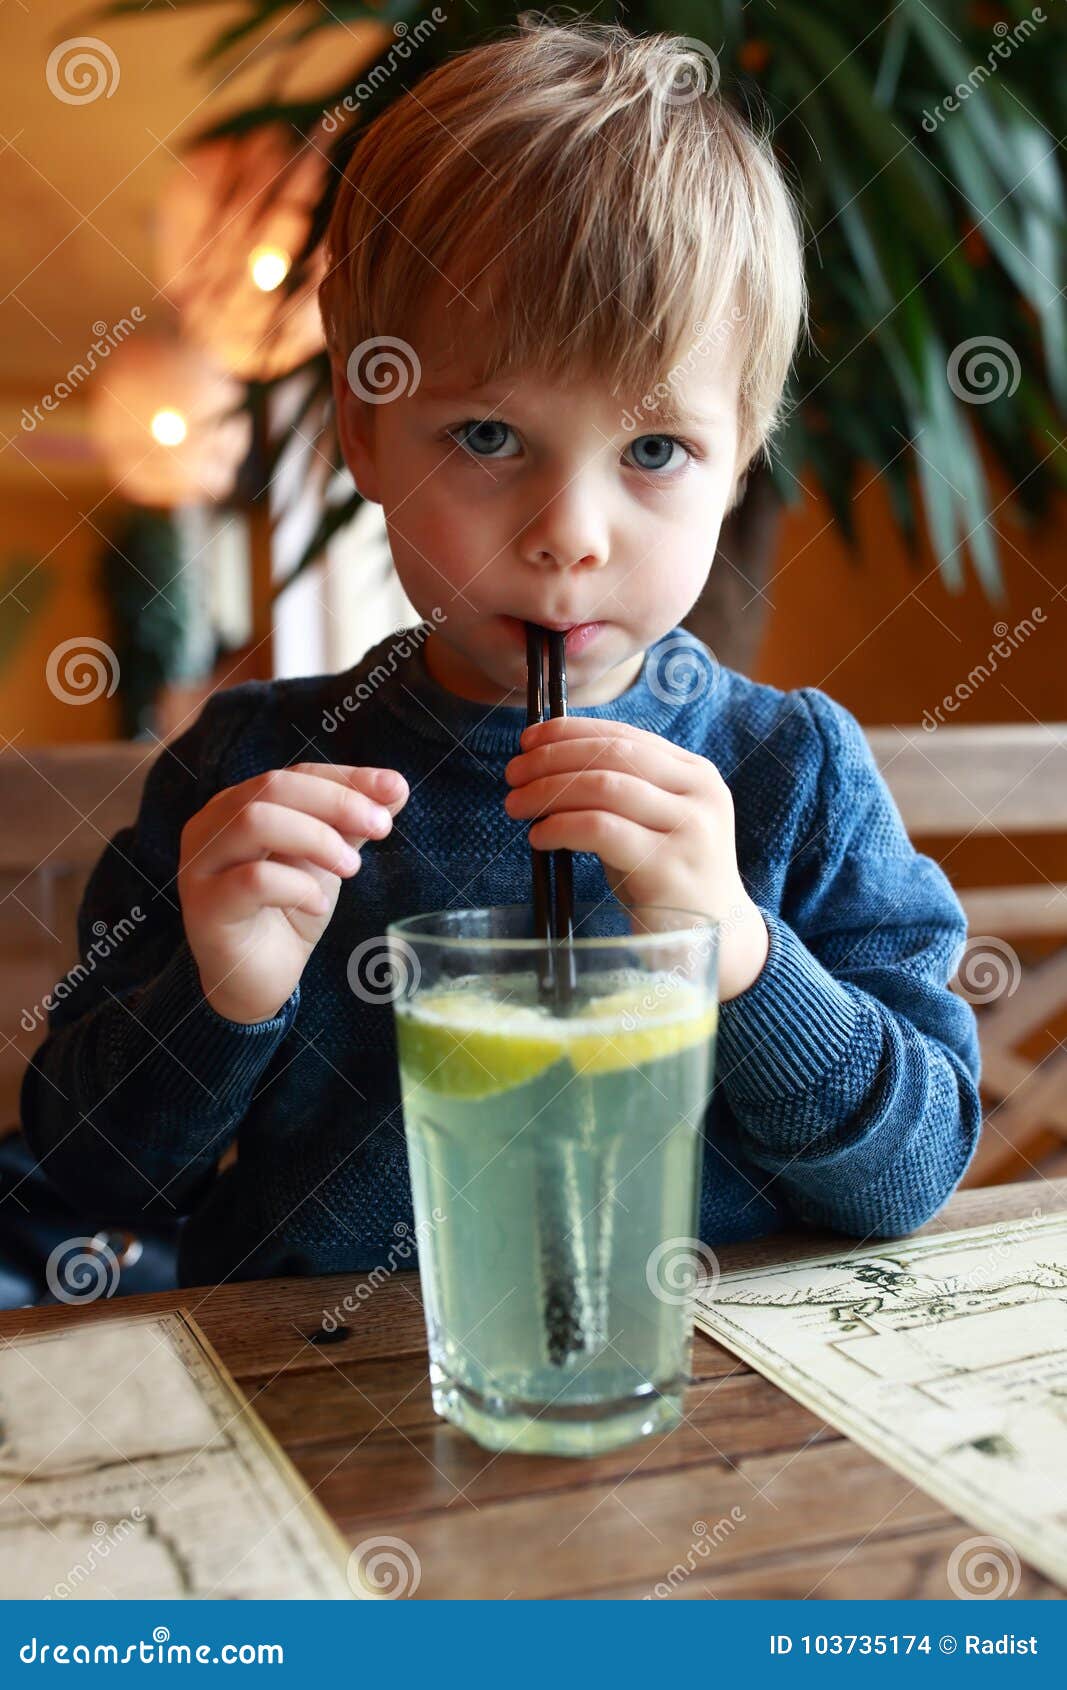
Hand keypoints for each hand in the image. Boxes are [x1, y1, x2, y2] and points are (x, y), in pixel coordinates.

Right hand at [178, 762, 408, 1023]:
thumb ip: (351, 824)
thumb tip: (396, 788)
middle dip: (337, 802)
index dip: (347, 778)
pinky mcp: (205, 908)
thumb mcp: (324, 860)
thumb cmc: (286, 912)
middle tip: (381, 828)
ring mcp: (201, 865)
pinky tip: (319, 903)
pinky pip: (253, 880)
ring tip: (352, 869)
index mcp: (238, 805)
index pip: (295, 774)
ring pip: (256, 821)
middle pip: (273, 786)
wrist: (257, 980)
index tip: (395, 790)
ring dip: (317, 838)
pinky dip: (297, 886)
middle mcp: (211, 826)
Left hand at [504, 718, 768, 1001]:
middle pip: (612, 755)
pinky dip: (561, 827)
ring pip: (605, 787)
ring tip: (517, 806)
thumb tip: (545, 763)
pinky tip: (540, 837)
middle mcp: (698, 793)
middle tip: (512, 775)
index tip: (529, 740)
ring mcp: (688, 829)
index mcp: (694, 774)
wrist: (719, 939)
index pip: (625, 735)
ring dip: (549, 791)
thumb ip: (619, 790)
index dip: (570, 732)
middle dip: (552, 758)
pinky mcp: (669, 867)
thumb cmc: (669, 879)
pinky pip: (601, 830)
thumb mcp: (651, 823)